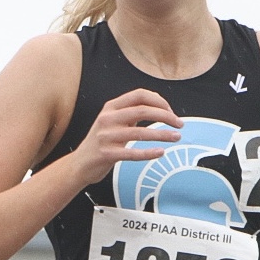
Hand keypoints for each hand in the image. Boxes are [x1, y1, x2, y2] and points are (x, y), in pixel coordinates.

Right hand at [68, 89, 182, 183]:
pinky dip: (149, 153)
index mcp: (110, 107)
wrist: (79, 164)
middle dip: (166, 116)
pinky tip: (161, 152)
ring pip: (141, 132)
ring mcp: (106, 137)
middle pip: (143, 110)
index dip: (159, 100)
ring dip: (163, 135)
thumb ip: (130, 112)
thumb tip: (158, 104)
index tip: (171, 111)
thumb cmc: (101, 142)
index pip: (139, 95)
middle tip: (180, 124)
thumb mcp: (112, 122)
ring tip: (176, 137)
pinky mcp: (107, 154)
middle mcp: (107, 119)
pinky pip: (133, 153)